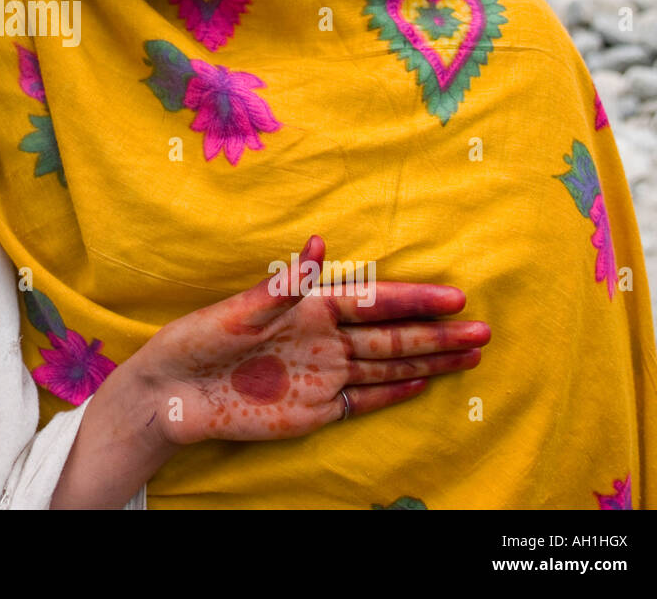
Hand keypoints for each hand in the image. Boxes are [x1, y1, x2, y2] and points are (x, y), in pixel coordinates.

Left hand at [141, 235, 488, 446]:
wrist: (172, 395)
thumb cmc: (196, 342)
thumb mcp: (237, 313)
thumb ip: (282, 286)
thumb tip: (317, 245)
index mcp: (307, 308)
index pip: (373, 301)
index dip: (414, 299)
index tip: (455, 297)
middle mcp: (322, 340)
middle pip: (392, 336)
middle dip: (438, 333)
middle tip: (484, 330)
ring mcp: (321, 375)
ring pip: (387, 367)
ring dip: (429, 361)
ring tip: (471, 354)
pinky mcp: (313, 409)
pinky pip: (362, 401)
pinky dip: (393, 394)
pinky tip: (425, 384)